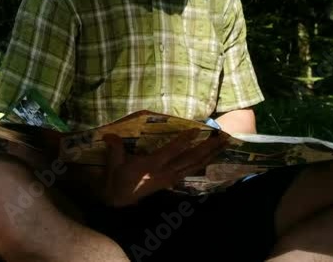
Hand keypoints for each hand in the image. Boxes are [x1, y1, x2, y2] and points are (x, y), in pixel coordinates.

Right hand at [100, 128, 228, 207]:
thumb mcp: (113, 164)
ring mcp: (169, 178)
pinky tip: (211, 158)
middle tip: (224, 137)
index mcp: (151, 165)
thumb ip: (115, 147)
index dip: (183, 141)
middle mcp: (165, 172)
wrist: (118, 202)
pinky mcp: (170, 182)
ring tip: (224, 144)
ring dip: (210, 155)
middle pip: (190, 159)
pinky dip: (202, 164)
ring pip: (194, 166)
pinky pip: (190, 172)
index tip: (197, 130)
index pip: (171, 151)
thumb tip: (109, 134)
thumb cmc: (116, 180)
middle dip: (207, 148)